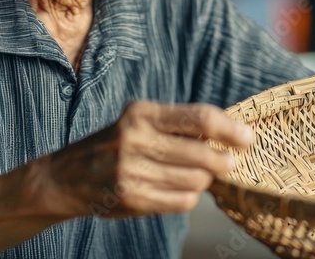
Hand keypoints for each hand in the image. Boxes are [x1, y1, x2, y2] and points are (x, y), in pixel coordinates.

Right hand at [33, 100, 252, 217]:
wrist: (66, 176)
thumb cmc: (115, 144)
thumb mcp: (140, 121)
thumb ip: (179, 125)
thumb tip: (231, 134)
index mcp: (141, 113)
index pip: (199, 118)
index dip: (230, 130)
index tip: (248, 138)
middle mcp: (135, 139)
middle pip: (203, 154)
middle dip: (223, 162)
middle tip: (228, 163)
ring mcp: (131, 171)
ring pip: (195, 181)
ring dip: (203, 181)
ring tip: (196, 176)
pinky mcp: (130, 198)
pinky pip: (181, 202)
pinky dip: (188, 198)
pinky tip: (179, 191)